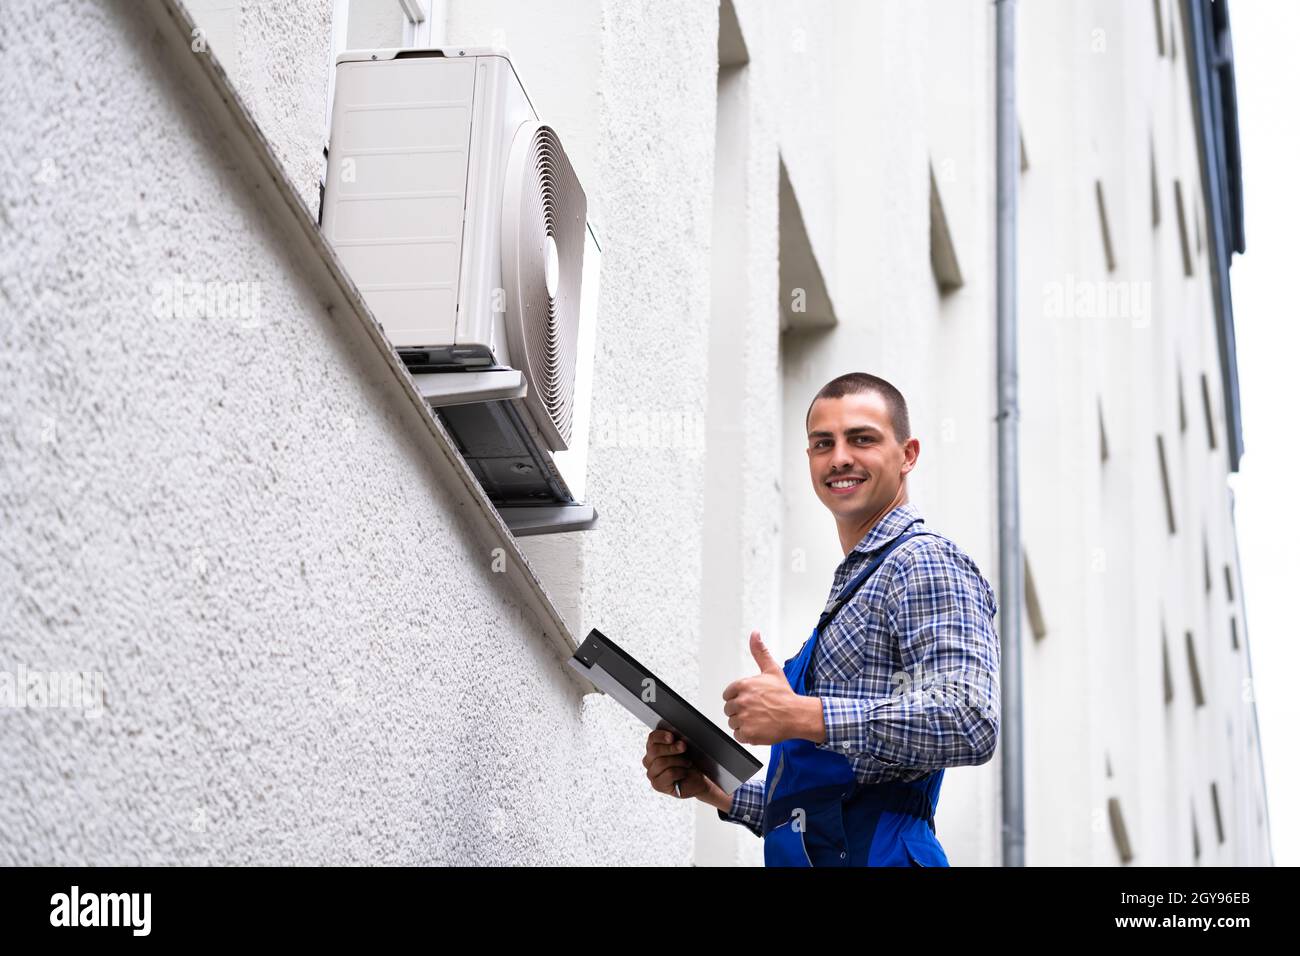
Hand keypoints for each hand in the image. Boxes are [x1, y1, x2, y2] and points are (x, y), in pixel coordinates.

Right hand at [643, 729, 728, 808]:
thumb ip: (676, 741)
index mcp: (653, 747)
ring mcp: (651, 773)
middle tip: (683, 747)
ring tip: (687, 763)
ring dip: (678, 761)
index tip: (672, 737)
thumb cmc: (689, 762)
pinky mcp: (657, 785)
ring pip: (661, 762)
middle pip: (654, 751)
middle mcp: (649, 760)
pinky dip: (680, 772)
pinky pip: (668, 774)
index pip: (652, 738)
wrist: (697, 779)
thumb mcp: (683, 748)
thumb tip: (676, 738)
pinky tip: (684, 773)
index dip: (661, 736)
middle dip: (671, 748)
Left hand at [722, 631, 808, 745]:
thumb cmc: (785, 695)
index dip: (738, 698)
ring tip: (758, 719)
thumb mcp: (772, 670)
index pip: (727, 695)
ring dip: (743, 723)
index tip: (750, 700)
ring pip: (733, 723)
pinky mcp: (748, 734)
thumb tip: (755, 634)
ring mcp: (744, 718)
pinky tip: (758, 728)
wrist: (797, 715)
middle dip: (740, 711)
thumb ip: (759, 651)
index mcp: (743, 685)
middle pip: (729, 710)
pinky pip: (738, 735)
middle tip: (756, 711)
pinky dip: (746, 735)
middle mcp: (742, 701)